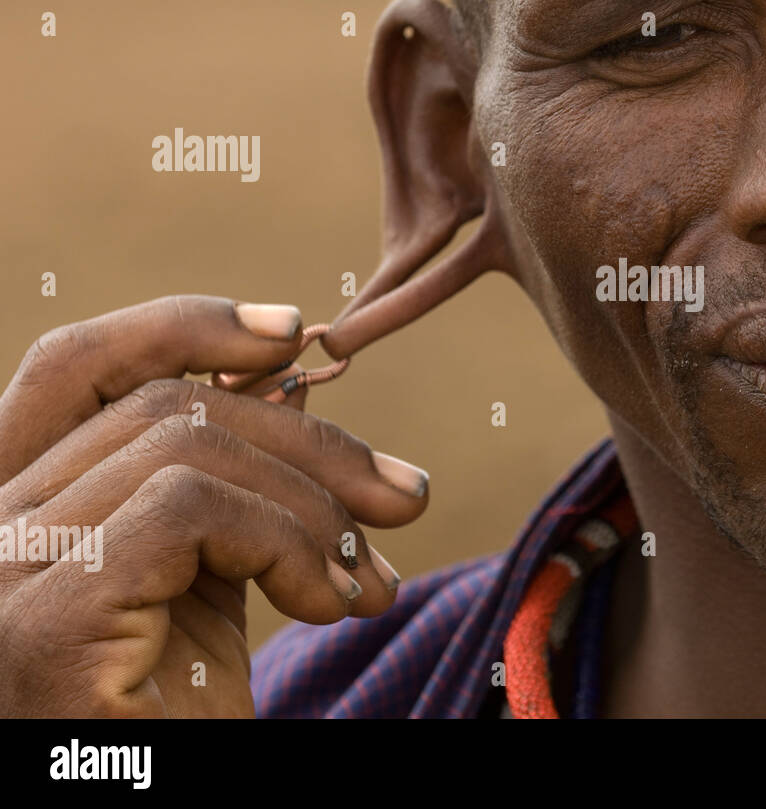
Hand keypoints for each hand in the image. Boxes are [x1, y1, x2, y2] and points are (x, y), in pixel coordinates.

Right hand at [0, 296, 428, 716]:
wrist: (157, 796)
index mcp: (21, 506)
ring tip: (367, 580)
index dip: (183, 325)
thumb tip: (298, 374)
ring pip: (187, 447)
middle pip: (160, 405)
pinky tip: (329, 605)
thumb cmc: (180, 714)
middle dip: (310, 438)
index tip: (298, 334)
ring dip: (315, 504)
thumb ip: (228, 483)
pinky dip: (288, 542)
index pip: (72, 366)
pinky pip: (190, 507)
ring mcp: (2, 570)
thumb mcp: (206, 576)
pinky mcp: (44, 616)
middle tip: (405, 494)